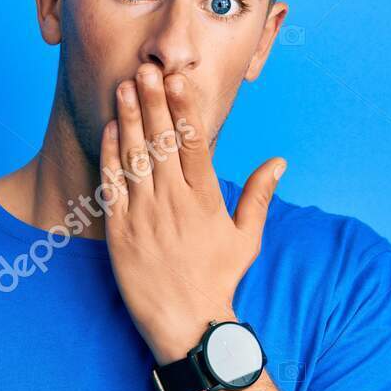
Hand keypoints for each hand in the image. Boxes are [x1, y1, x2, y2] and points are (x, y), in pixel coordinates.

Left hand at [99, 63, 286, 362]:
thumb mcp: (246, 238)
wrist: (186, 322)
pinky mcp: (121, 230)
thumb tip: (279, 162)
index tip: (178, 80)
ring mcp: (145, 215)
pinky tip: (111, 128)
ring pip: (135, 156)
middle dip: (154, 102)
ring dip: (130, 118)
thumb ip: (259, 196)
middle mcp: (174, 202)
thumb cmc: (218, 279)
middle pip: (162, 142)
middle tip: (147, 68)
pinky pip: (113, 184)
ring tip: (126, 86)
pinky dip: (111, 155)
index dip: (184, 109)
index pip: (194, 144)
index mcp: (206, 199)